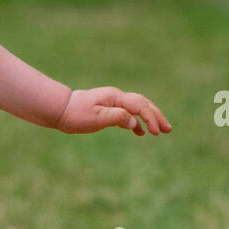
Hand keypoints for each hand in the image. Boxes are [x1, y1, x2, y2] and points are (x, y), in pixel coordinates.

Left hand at [56, 87, 171, 136]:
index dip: (150, 118)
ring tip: (161, 131)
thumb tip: (134, 121)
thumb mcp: (96, 118)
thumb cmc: (76, 114)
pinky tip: (140, 132)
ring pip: (137, 108)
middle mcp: (116, 97)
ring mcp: (113, 102)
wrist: (60, 109)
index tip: (156, 132)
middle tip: (168, 129)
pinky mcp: (108, 109)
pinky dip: (136, 121)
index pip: (139, 106)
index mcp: (115, 97)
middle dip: (156, 116)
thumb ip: (116, 118)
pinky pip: (128, 113)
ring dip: (150, 118)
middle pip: (143, 104)